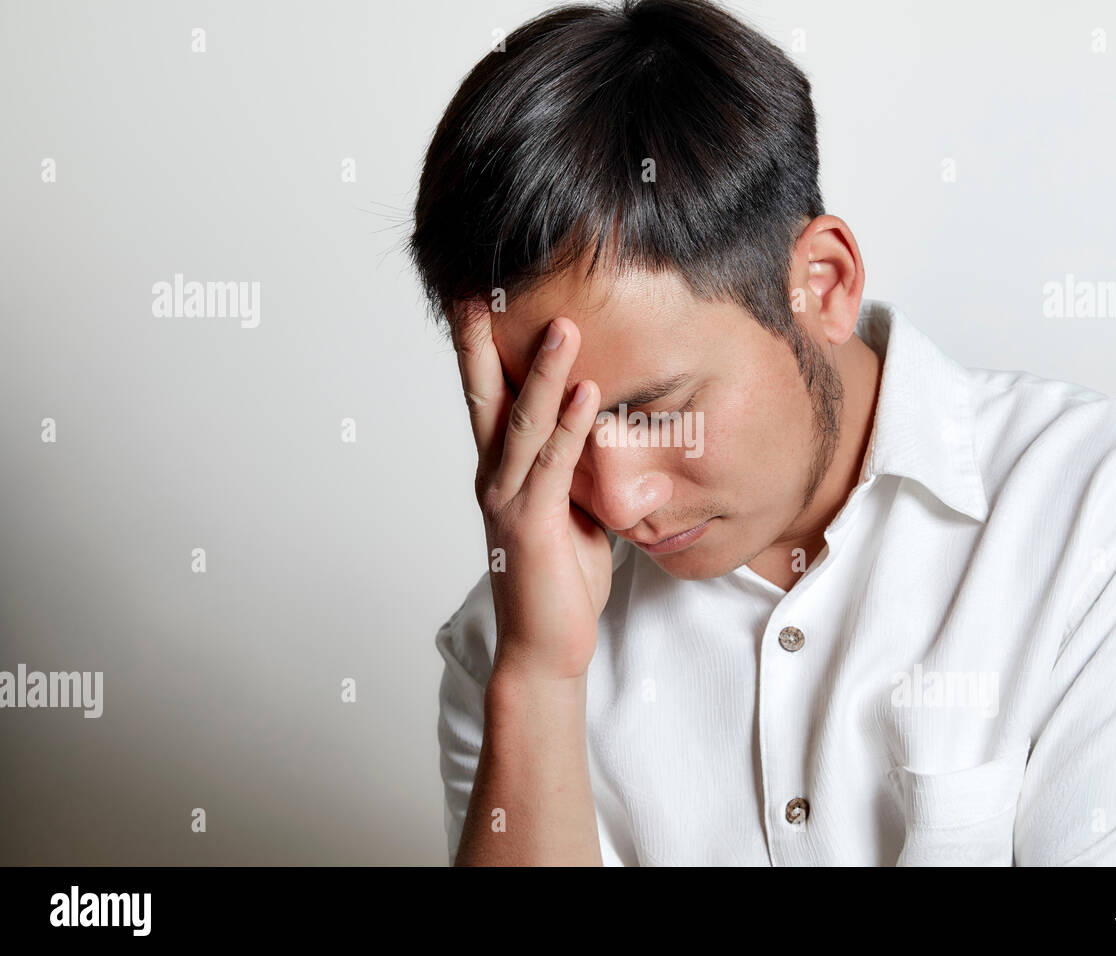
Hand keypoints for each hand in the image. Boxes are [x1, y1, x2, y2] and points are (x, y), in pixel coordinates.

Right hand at [453, 303, 609, 680]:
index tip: (485, 301)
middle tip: (487, 288)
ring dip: (544, 372)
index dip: (486, 349)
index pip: (490, 398)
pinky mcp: (531, 525)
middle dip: (487, 342)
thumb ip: (575, 467)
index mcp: (502, 470)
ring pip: (523, 423)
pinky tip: (587, 392)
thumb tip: (603, 429)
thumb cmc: (560, 578)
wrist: (545, 646)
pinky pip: (553, 465)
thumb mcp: (572, 508)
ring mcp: (507, 500)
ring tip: (565, 327)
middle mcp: (495, 477)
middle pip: (486, 397)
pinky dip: (570, 426)